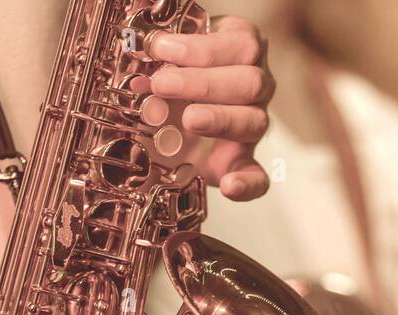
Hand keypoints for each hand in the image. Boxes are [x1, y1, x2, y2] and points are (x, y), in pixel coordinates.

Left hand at [147, 15, 273, 200]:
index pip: (241, 43)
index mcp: (240, 51)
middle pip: (250, 82)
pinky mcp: (243, 163)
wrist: (166, 120)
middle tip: (162, 85)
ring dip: (219, 119)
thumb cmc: (171, 81)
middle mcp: (254, 86)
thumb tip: (139, 62)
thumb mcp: (165, 62)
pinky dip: (247, 184)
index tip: (161, 49)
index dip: (202, 48)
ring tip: (188, 120)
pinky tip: (230, 187)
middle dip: (203, 82)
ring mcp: (251, 125)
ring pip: (255, 120)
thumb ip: (159, 59)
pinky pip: (258, 177)